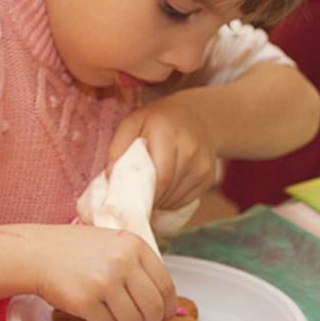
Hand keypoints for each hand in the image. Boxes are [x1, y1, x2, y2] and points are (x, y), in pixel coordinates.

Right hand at [30, 223, 175, 320]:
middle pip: (154, 307)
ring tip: (107, 305)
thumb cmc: (74, 249)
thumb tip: (162, 302)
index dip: (167, 305)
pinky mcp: (87, 301)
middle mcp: (122, 261)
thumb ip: (137, 266)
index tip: (164, 313)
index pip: (166, 285)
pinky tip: (90, 304)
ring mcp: (105, 282)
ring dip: (122, 320)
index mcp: (133, 244)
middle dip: (149, 320)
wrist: (38, 252)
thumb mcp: (113, 243)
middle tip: (139, 319)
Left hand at [109, 91, 218, 210]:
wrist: (198, 116)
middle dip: (149, 201)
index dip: (144, 193)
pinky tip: (162, 195)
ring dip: (159, 203)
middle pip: (168, 188)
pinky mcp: (209, 176)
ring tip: (146, 199)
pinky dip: (171, 202)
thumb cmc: (159, 120)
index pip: (159, 175)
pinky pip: (187, 199)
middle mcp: (189, 148)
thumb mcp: (134, 121)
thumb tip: (110, 176)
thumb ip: (119, 145)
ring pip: (177, 197)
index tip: (128, 201)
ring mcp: (203, 164)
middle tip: (133, 204)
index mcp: (167, 132)